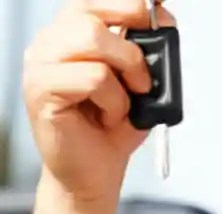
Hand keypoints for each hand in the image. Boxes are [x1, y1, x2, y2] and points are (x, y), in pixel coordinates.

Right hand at [22, 0, 176, 203]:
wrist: (98, 170)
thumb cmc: (115, 126)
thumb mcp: (143, 81)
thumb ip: (149, 48)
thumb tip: (163, 15)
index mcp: (72, 33)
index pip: (94, 0)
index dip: (128, 3)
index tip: (158, 10)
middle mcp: (51, 43)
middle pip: (91, 16)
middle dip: (131, 49)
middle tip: (143, 81)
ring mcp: (40, 65)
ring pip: (91, 40)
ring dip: (124, 75)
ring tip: (125, 103)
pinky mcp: (40, 90)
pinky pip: (91, 78)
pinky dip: (114, 100)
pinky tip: (109, 116)